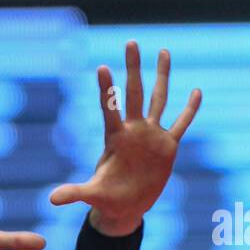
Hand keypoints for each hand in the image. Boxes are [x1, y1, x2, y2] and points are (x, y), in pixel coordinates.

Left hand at [50, 41, 200, 236]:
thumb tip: (52, 200)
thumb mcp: (92, 195)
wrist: (126, 206)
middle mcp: (133, 130)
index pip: (110, 109)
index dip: (107, 91)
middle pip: (134, 93)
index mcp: (115, 138)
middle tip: (130, 42)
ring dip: (161, 76)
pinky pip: (181, 124)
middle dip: (133, 68)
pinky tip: (197, 91)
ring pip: (158, 99)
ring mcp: (151, 135)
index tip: (102, 67)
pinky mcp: (168, 147)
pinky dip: (190, 109)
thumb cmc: (107, 198)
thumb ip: (75, 192)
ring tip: (163, 51)